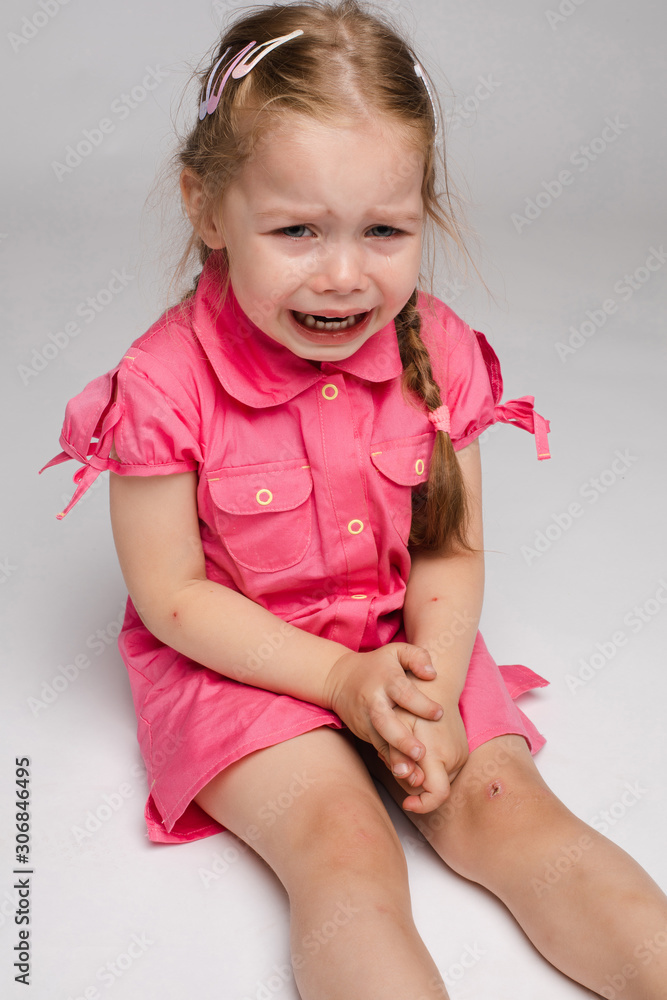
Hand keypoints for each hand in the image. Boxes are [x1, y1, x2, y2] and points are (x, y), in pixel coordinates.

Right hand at [324, 644, 442, 763]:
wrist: (339, 678)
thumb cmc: (378, 665)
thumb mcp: (397, 651)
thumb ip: (418, 657)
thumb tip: (432, 674)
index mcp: (386, 680)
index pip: (403, 692)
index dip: (421, 703)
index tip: (439, 713)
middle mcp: (374, 701)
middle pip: (385, 721)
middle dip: (402, 739)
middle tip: (421, 753)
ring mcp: (366, 718)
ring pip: (380, 740)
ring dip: (396, 758)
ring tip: (412, 775)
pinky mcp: (364, 731)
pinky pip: (378, 748)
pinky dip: (390, 761)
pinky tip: (405, 775)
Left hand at [377, 701, 468, 813]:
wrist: (436, 685)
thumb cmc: (410, 704)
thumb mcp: (397, 726)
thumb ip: (398, 754)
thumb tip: (404, 776)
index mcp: (438, 753)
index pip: (437, 795)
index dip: (422, 805)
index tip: (406, 803)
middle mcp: (454, 758)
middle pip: (433, 789)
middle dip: (414, 784)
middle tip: (396, 761)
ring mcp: (461, 755)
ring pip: (438, 781)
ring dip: (421, 775)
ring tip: (405, 751)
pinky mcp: (462, 752)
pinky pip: (444, 771)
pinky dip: (429, 768)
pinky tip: (418, 749)